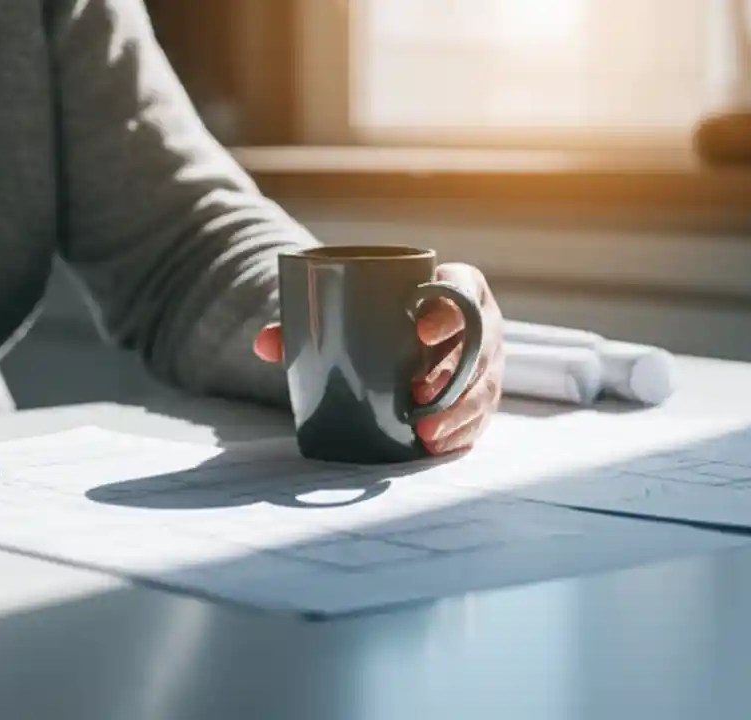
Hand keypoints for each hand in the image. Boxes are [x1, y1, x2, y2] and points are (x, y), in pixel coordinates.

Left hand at [253, 262, 504, 454]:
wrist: (405, 332)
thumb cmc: (376, 317)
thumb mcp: (350, 314)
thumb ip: (306, 326)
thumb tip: (264, 343)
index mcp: (453, 285)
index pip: (462, 290)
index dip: (448, 310)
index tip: (419, 333)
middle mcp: (480, 321)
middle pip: (480, 344)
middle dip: (453, 373)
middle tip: (419, 394)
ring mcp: (486, 360)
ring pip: (485, 384)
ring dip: (459, 410)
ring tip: (425, 432)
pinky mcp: (482, 392)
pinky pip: (483, 414)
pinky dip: (463, 432)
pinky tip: (441, 446)